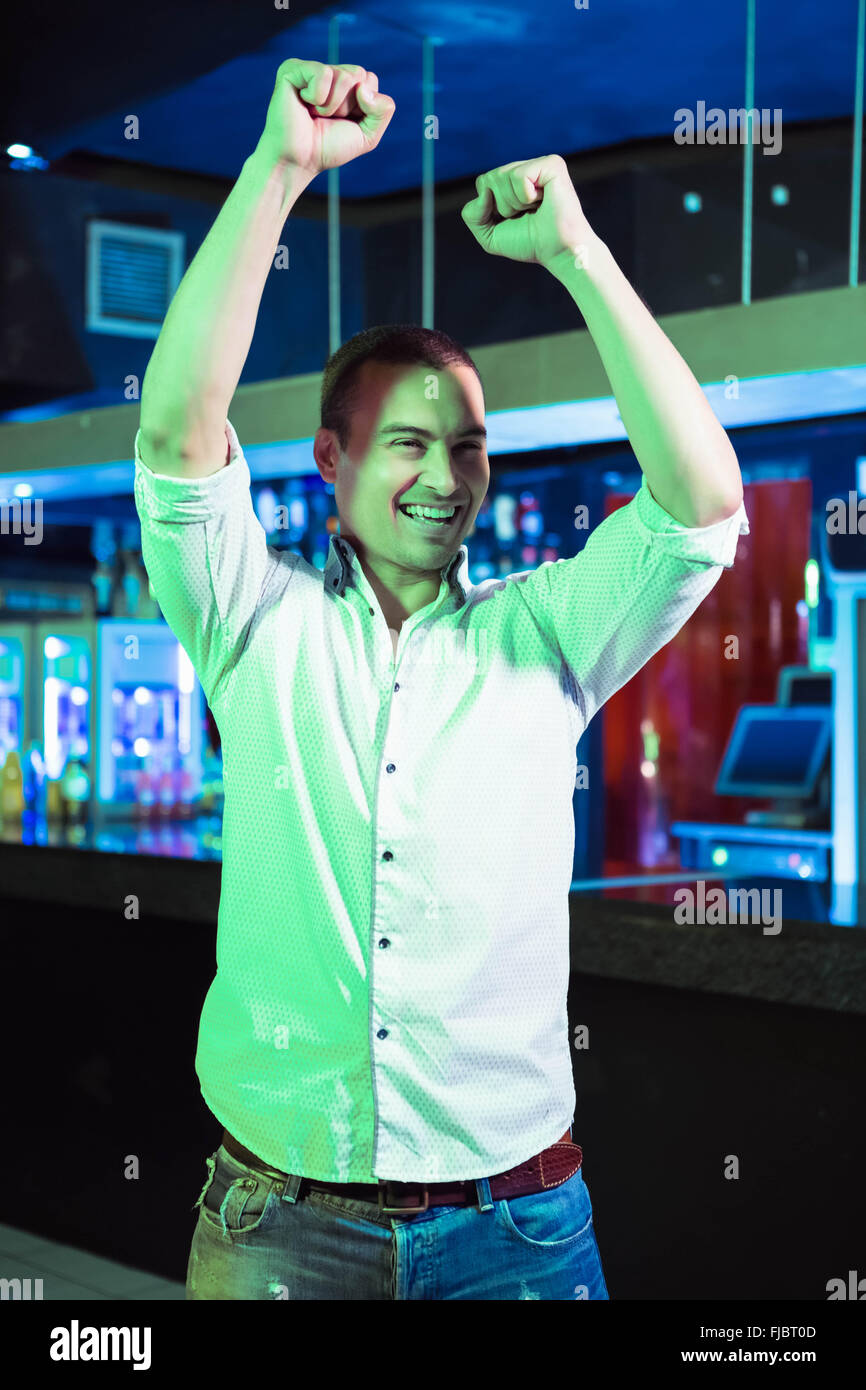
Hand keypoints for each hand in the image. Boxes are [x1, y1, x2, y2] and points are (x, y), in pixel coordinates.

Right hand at [257, 58, 394, 177]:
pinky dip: (318, 97)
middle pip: (359, 75)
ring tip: (314, 114)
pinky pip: (323, 74)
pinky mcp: (293, 69)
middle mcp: (329, 73)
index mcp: (346, 85)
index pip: (370, 80)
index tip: (343, 121)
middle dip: (348, 106)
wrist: (298, 161)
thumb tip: (363, 87)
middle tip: (326, 118)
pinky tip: (303, 104)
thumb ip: (383, 111)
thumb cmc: (328, 148)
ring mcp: (311, 69)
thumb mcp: (368, 135)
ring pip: (344, 76)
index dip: (363, 108)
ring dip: (333, 105)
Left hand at [461, 154, 593, 269]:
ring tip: (536, 208)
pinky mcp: (552, 164)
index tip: (513, 219)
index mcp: (511, 181)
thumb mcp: (489, 235)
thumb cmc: (529, 243)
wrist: (558, 251)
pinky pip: (518, 176)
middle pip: (488, 179)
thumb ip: (472, 215)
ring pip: (500, 176)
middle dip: (502, 206)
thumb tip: (484, 192)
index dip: (491, 208)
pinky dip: (526, 196)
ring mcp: (539, 164)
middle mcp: (525, 169)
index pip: (482, 184)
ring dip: (514, 203)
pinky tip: (543, 200)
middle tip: (527, 215)